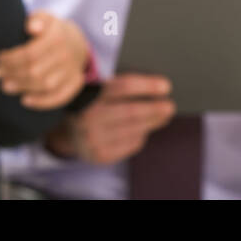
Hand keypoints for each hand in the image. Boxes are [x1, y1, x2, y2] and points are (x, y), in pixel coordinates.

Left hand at [0, 10, 88, 108]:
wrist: (77, 42)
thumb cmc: (52, 31)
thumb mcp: (46, 18)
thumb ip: (37, 19)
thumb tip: (31, 27)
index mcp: (58, 38)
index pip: (30, 53)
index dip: (11, 59)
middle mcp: (66, 56)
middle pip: (35, 71)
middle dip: (12, 73)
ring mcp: (72, 71)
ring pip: (45, 85)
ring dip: (22, 87)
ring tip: (5, 86)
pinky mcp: (74, 84)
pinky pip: (59, 96)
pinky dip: (42, 102)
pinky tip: (25, 100)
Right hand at [44, 74, 175, 163]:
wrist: (70, 134)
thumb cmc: (94, 105)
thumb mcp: (100, 90)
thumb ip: (122, 86)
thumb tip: (159, 87)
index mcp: (91, 94)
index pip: (124, 87)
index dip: (148, 85)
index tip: (166, 86)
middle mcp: (89, 116)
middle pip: (132, 111)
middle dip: (156, 109)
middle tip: (170, 106)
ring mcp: (93, 138)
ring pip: (135, 129)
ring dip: (153, 122)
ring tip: (163, 117)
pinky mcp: (100, 155)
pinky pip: (131, 144)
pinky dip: (141, 136)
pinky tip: (142, 130)